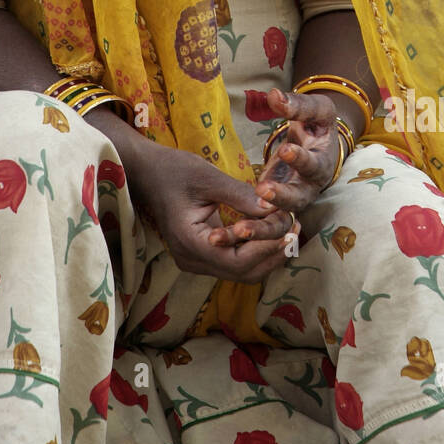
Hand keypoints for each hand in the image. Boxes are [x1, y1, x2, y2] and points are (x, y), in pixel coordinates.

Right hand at [132, 144, 298, 283]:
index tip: (289, 228)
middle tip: (296, 229)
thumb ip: (240, 196)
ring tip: (289, 230)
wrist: (147, 171)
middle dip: (272, 254)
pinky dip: (255, 251)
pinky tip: (271, 232)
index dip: (267, 249)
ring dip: (267, 255)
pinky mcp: (201, 254)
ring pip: (240, 272)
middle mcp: (191, 259)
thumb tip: (274, 209)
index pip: (237, 261)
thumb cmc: (173, 170)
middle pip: (242, 273)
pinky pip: (234, 262)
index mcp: (190, 242)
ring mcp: (195, 260)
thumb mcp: (208, 177)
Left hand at [252, 88, 339, 226]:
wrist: (318, 143)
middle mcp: (309, 188)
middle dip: (281, 197)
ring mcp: (293, 202)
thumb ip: (299, 105)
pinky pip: (265, 228)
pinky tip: (228, 236)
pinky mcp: (277, 210)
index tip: (285, 149)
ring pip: (281, 222)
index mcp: (322, 163)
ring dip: (262, 227)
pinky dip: (251, 233)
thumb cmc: (318, 125)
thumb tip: (275, 95)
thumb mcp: (317, 110)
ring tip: (240, 228)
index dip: (299, 158)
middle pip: (298, 200)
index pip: (312, 163)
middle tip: (263, 191)